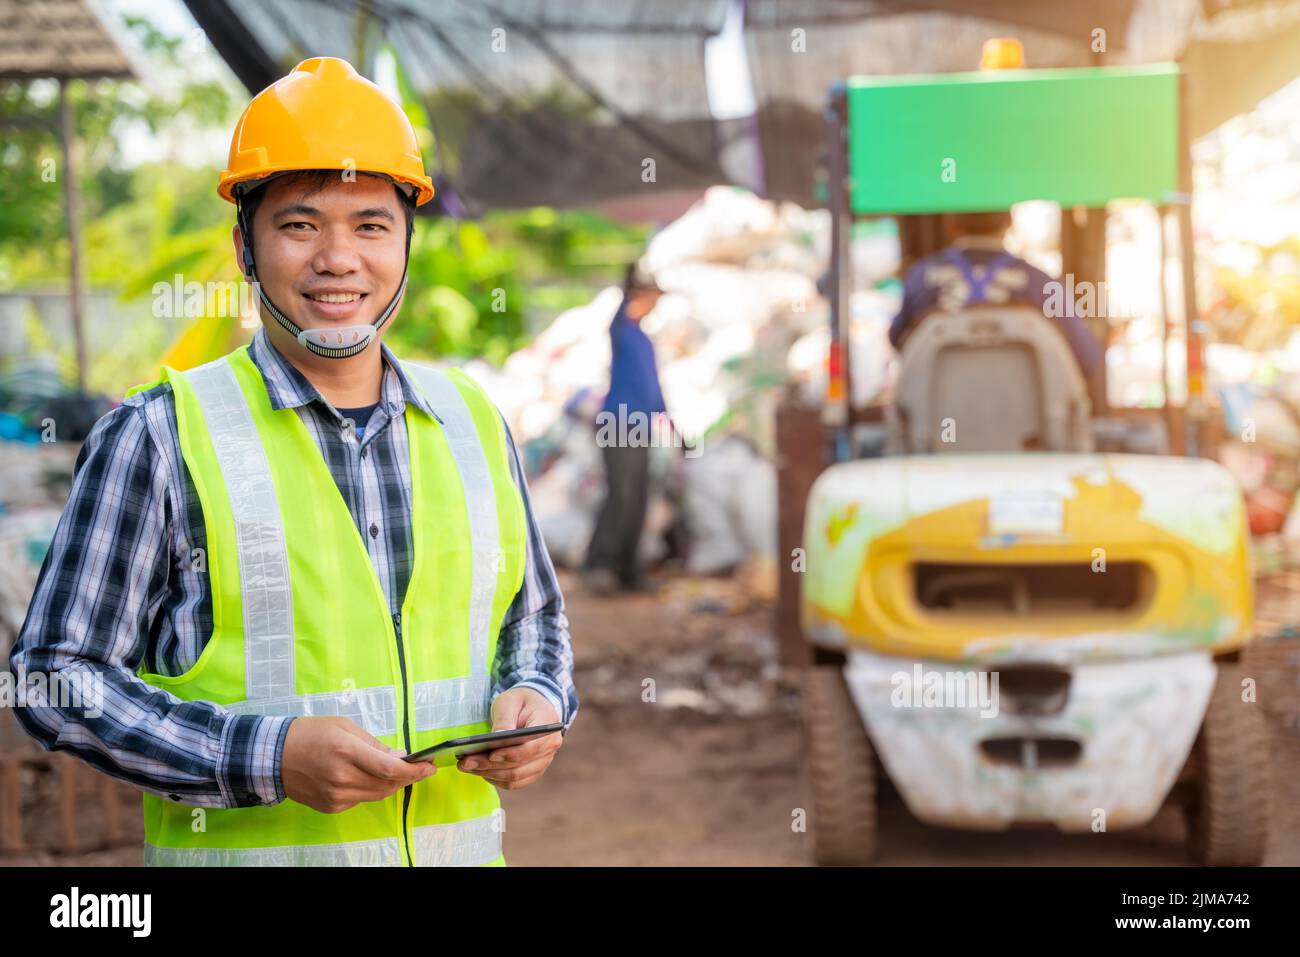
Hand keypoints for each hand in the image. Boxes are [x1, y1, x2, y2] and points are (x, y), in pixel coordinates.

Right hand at [281, 716, 434, 813]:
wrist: (273, 756)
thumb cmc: (310, 733)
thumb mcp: (344, 726)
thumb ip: (374, 744)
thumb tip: (399, 756)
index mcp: (346, 751)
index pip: (390, 769)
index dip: (415, 770)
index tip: (430, 766)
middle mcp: (342, 777)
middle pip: (388, 785)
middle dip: (409, 777)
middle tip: (421, 768)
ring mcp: (336, 796)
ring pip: (377, 795)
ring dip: (392, 784)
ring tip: (398, 771)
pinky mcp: (331, 807)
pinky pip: (361, 799)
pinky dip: (371, 789)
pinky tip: (369, 777)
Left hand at [457, 688, 563, 789]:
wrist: (533, 707)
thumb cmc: (521, 702)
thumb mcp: (510, 701)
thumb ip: (505, 719)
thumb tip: (496, 738)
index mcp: (548, 729)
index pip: (530, 748)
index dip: (510, 754)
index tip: (490, 754)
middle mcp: (549, 750)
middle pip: (519, 766)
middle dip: (490, 766)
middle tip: (465, 762)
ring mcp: (542, 763)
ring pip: (515, 778)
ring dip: (489, 774)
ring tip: (467, 766)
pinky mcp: (532, 771)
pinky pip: (514, 783)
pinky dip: (495, 779)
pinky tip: (479, 771)